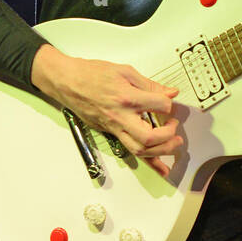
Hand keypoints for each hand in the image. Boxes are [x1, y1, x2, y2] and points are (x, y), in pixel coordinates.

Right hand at [32, 46, 182, 176]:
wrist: (67, 82)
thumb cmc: (91, 74)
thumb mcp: (124, 71)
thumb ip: (149, 84)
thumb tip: (169, 92)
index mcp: (127, 97)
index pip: (159, 105)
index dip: (169, 103)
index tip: (170, 101)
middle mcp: (120, 116)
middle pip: (149, 136)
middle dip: (168, 134)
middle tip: (174, 126)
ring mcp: (114, 127)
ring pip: (140, 149)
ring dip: (161, 151)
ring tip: (173, 143)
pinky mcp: (110, 133)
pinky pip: (130, 151)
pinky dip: (148, 162)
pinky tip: (160, 168)